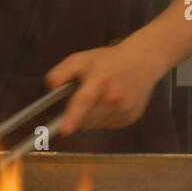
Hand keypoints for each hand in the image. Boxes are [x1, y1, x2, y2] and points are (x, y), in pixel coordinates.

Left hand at [45, 40, 160, 136]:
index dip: (73, 116)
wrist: (141, 61)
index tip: (65, 130)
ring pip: (95, 125)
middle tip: (84, 96)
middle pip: (86, 119)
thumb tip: (50, 92)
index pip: (84, 100)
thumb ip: (59, 75)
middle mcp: (114, 97)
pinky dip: (103, 117)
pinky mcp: (130, 118)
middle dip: (77, 115)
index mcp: (99, 79)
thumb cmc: (107, 60)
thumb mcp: (79, 60)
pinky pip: (107, 125)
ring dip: (90, 116)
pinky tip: (109, 102)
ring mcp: (124, 109)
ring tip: (99, 96)